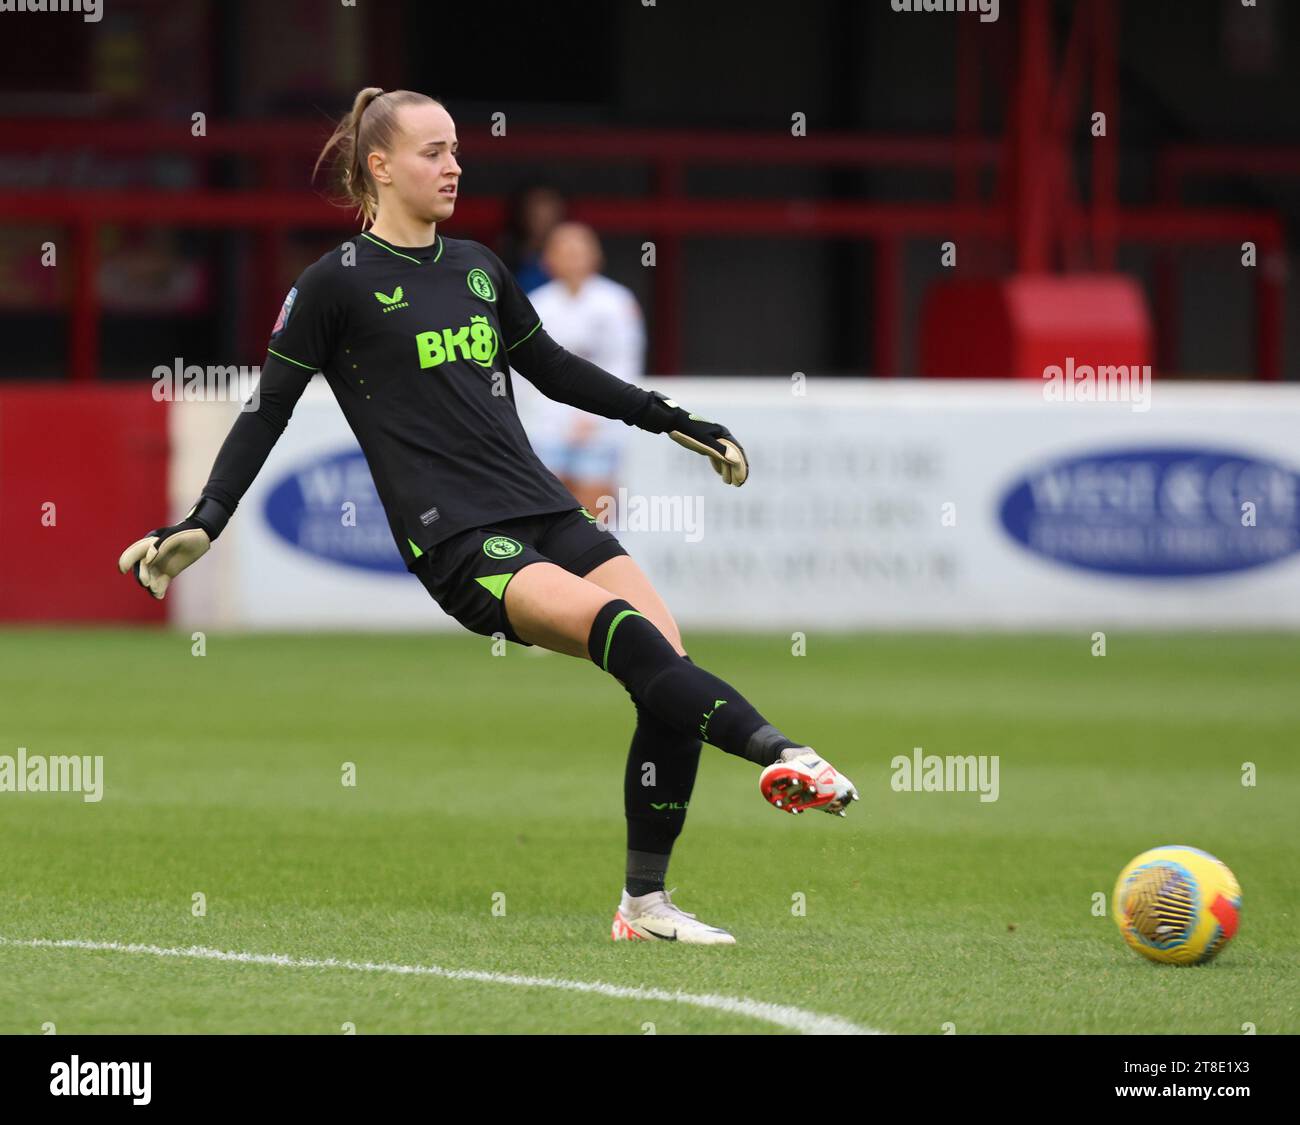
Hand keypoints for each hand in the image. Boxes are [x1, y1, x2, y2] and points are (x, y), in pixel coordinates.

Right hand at [117, 499, 227, 598]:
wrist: (201, 537)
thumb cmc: (187, 534)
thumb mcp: (174, 537)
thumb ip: (160, 547)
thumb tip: (147, 560)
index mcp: (149, 544)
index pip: (134, 554)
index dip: (126, 561)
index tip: (122, 570)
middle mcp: (151, 556)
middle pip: (141, 568)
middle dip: (141, 576)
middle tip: (146, 584)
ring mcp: (159, 565)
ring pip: (150, 578)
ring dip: (150, 585)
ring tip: (155, 592)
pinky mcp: (168, 572)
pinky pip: (160, 583)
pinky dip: (158, 590)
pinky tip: (159, 596)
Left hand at [634, 391, 748, 485]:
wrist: (673, 422)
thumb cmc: (688, 431)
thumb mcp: (704, 442)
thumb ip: (720, 451)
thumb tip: (736, 460)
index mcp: (724, 434)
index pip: (738, 453)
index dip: (742, 467)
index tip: (742, 480)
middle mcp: (722, 436)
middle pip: (733, 455)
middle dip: (737, 470)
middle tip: (738, 485)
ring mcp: (714, 439)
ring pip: (724, 456)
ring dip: (727, 469)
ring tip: (729, 482)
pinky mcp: (706, 442)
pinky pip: (716, 455)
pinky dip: (718, 464)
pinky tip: (719, 473)